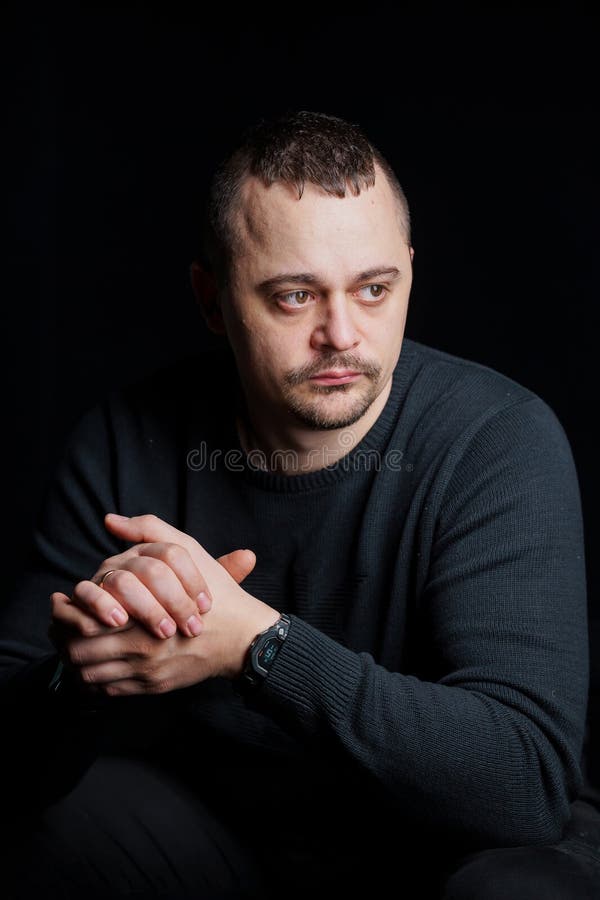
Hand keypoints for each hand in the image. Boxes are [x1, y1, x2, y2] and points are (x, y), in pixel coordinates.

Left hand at [49, 514, 280, 692]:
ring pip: (91, 674)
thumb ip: (148, 531)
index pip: (84, 619)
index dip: (63, 614)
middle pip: (80, 650)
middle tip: (56, 629)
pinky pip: (109, 691)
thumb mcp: (186, 552)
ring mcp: (146, 671)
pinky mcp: (153, 688)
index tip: (59, 604)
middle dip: (62, 640)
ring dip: (75, 663)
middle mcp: (141, 646)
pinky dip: (94, 682)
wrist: (243, 638)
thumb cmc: (216, 593)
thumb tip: (110, 521)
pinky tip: (93, 667)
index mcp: (142, 612)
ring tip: (70, 648)